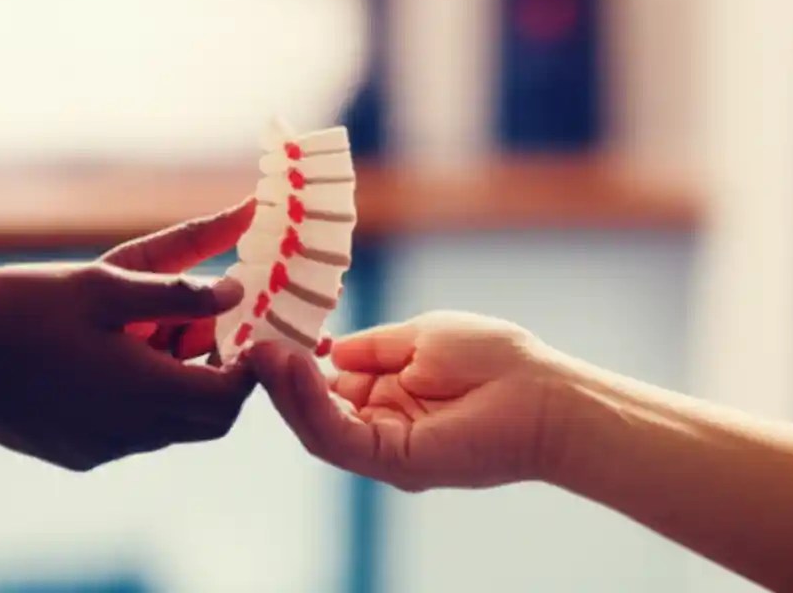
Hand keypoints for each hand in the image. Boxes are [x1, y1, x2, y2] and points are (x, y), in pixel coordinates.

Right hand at [0, 201, 257, 471]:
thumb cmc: (15, 311)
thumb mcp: (101, 285)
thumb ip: (175, 292)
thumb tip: (235, 292)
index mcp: (144, 391)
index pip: (231, 395)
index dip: (249, 364)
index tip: (244, 323)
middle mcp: (130, 431)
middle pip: (210, 419)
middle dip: (223, 376)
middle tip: (211, 325)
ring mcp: (101, 448)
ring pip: (172, 426)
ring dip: (182, 384)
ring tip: (158, 328)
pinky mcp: (75, 453)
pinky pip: (133, 432)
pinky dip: (145, 399)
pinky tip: (115, 354)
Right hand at [247, 311, 568, 490]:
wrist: (543, 393)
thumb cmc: (495, 358)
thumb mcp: (418, 338)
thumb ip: (370, 349)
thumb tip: (327, 349)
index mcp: (387, 398)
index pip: (326, 386)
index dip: (295, 362)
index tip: (268, 331)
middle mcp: (380, 428)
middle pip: (312, 410)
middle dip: (279, 378)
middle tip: (250, 344)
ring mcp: (385, 448)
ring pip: (316, 426)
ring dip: (285, 390)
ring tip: (263, 352)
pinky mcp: (393, 462)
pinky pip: (337, 437)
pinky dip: (309, 404)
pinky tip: (293, 367)